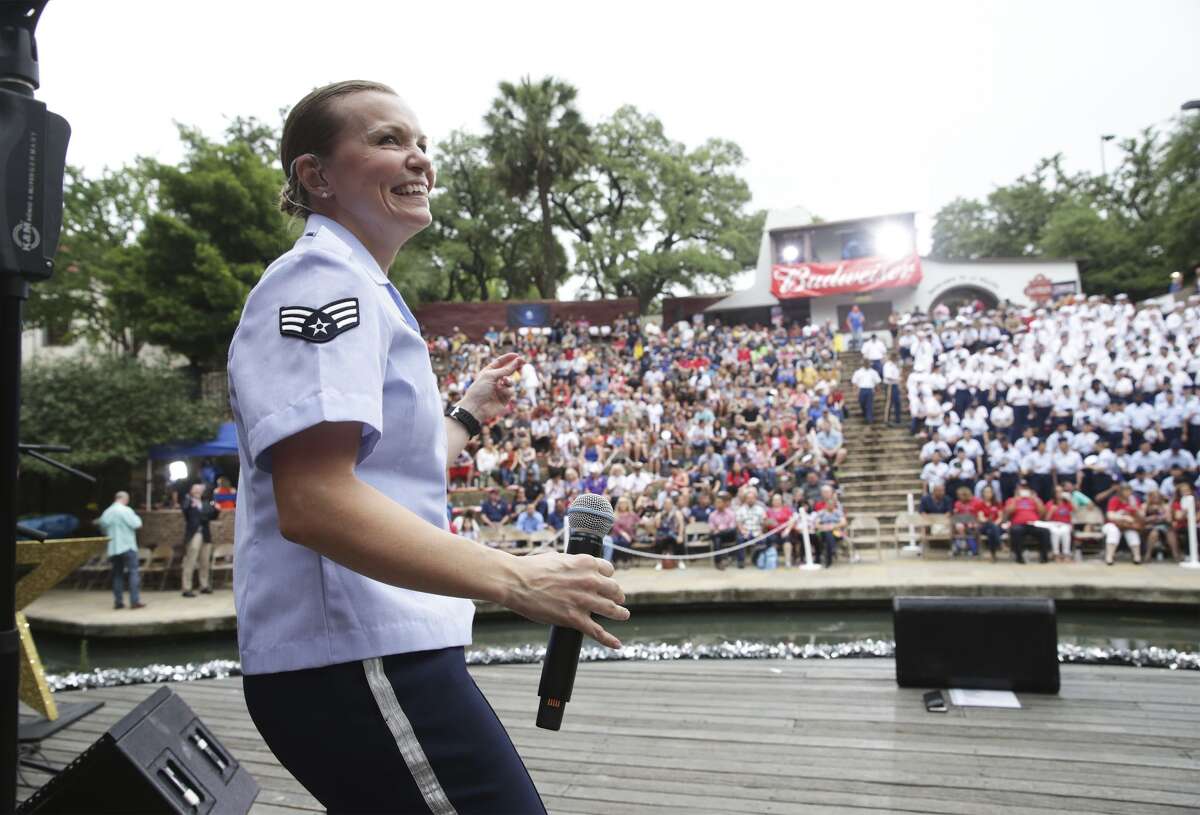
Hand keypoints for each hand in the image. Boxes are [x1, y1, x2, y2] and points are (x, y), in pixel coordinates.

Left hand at [460, 353, 523, 423]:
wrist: (476, 407)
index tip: (517, 355)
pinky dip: (507, 390)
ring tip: (505, 382)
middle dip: (515, 367)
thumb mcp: (491, 375)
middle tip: (523, 363)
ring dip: (509, 380)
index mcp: (489, 372)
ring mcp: (500, 388)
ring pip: (511, 381)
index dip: (509, 358)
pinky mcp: (504, 397)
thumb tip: (517, 361)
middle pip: (508, 370)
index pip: (500, 362)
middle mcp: (495, 379)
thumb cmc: (479, 389)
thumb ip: (505, 369)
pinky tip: (501, 392)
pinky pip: (511, 390)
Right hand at [504, 552, 629, 648]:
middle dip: (617, 595)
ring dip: (620, 613)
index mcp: (586, 563)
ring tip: (623, 615)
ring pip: (612, 610)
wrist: (516, 582)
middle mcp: (590, 581)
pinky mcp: (574, 619)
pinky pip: (597, 632)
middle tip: (617, 600)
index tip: (607, 582)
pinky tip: (616, 643)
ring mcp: (584, 601)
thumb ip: (574, 565)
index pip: (609, 570)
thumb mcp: (559, 558)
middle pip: (615, 590)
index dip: (608, 577)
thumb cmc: (533, 568)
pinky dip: (609, 639)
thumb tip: (578, 568)